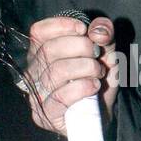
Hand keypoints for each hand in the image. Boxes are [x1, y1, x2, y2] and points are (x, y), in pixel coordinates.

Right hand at [20, 15, 118, 136]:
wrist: (102, 115)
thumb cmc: (97, 80)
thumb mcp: (106, 52)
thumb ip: (104, 34)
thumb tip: (98, 31)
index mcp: (42, 53)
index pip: (38, 32)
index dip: (61, 25)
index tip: (83, 29)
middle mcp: (35, 71)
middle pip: (49, 49)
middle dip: (80, 47)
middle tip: (97, 55)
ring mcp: (37, 93)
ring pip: (57, 71)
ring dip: (86, 68)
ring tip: (98, 73)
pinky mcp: (45, 114)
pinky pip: (60, 96)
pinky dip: (83, 88)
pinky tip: (94, 87)